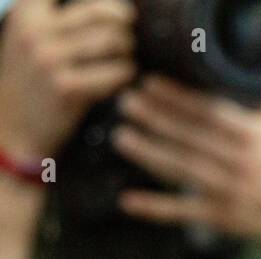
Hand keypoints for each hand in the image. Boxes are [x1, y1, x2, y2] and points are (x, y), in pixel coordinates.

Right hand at [0, 0, 135, 158]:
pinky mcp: (67, 88)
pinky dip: (125, 76)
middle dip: (124, 26)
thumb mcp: (31, 36)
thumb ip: (60, 17)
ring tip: (123, 62)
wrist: (12, 126)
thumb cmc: (32, 78)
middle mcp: (36, 31)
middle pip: (105, 12)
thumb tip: (115, 8)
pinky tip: (118, 81)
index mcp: (28, 12)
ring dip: (128, 53)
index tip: (116, 14)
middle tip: (125, 40)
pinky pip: (117, 72)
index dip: (107, 2)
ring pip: (115, 41)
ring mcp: (50, 59)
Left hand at [112, 75, 260, 248]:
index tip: (150, 83)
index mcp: (256, 136)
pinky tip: (128, 201)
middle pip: (191, 138)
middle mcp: (244, 163)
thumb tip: (213, 72)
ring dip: (149, 154)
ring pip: (183, 170)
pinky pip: (184, 212)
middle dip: (156, 119)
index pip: (211, 112)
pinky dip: (155, 208)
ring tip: (121, 136)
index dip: (178, 97)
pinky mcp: (222, 217)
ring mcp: (231, 192)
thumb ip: (250, 101)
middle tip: (126, 103)